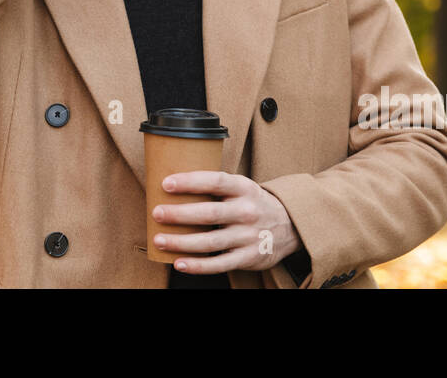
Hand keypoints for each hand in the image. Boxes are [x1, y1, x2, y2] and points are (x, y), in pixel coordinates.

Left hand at [151, 171, 301, 274]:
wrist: (289, 225)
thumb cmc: (252, 203)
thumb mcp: (241, 187)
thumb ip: (215, 187)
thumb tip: (172, 185)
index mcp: (243, 188)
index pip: (215, 181)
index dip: (190, 181)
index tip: (166, 183)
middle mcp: (247, 211)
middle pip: (209, 213)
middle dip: (180, 214)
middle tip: (157, 213)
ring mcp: (248, 236)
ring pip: (210, 242)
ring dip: (182, 242)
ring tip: (160, 240)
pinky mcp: (248, 257)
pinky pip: (219, 264)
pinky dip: (197, 266)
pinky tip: (179, 263)